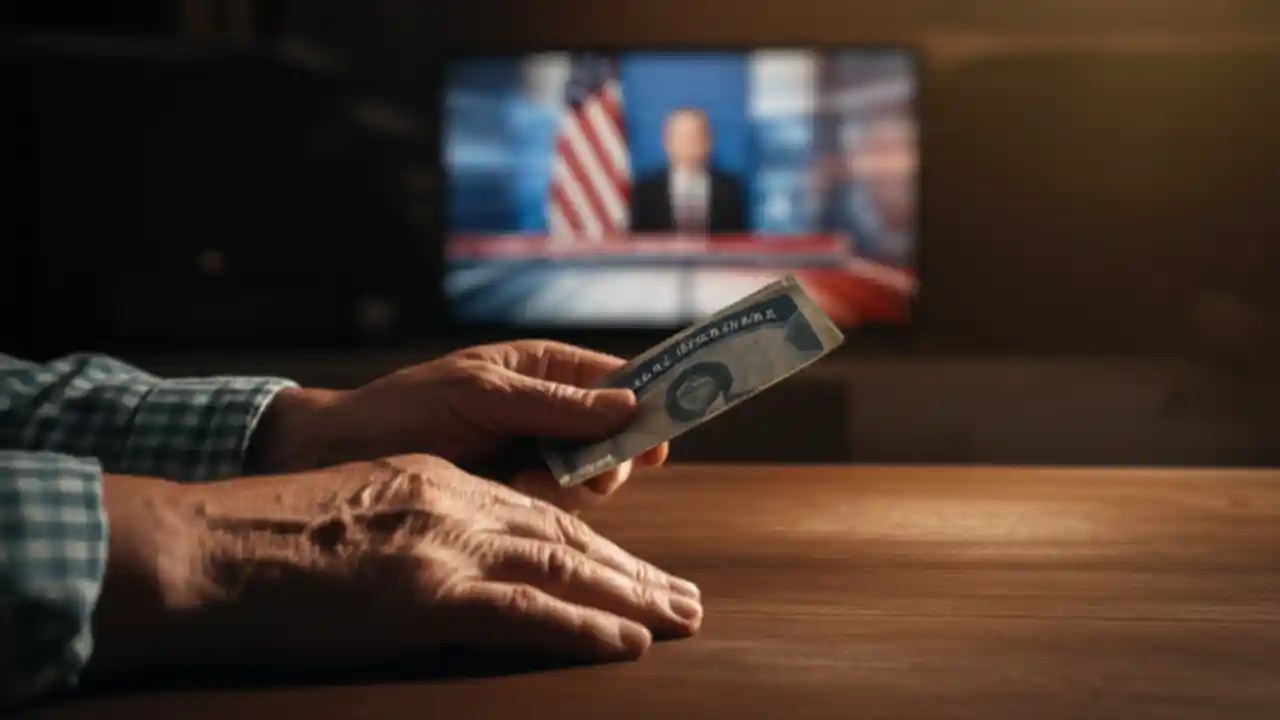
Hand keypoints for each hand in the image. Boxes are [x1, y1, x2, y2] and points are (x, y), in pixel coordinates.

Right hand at [91, 455, 700, 677]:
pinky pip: (525, 610)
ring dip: (630, 597)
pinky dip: (582, 628)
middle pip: (567, 537)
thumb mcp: (355, 509)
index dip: (596, 546)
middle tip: (687, 598)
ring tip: (680, 617)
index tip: (636, 569)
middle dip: (633, 571)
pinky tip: (627, 644)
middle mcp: (454, 504)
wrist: (206, 548)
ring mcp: (444, 547)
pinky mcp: (427, 594)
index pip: (538, 514)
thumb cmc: (264, 537)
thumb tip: (454, 563)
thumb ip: (416, 526)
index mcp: (437, 482)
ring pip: (562, 567)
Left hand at [255, 341, 668, 508]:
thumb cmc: (404, 410)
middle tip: (584, 469)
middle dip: (607, 455)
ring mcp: (534, 457)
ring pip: (593, 477)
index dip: (651, 400)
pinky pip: (560, 506)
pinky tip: (509, 493)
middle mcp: (548, 413)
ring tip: (522, 477)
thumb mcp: (481, 395)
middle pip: (617, 436)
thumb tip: (630, 404)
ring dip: (571, 483)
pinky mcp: (515, 499)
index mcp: (544, 370)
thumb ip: (556, 403)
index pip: (619, 378)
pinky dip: (544, 504)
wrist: (339, 459)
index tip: (666, 428)